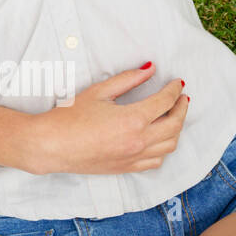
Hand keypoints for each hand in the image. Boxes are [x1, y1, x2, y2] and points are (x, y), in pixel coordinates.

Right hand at [25, 63, 188, 174]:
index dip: (174, 90)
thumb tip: (149, 68)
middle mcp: (139, 140)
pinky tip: (159, 138)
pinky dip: (164, 148)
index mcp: (133, 119)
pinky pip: (157, 160)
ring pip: (170, 145)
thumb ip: (128, 79)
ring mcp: (135, 157)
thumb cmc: (70, 116)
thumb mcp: (99, 91)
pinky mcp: (128, 167)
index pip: (165, 102)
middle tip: (182, 97)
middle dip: (182, 108)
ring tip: (173, 116)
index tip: (177, 82)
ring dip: (176, 129)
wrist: (53, 144)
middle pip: (175, 125)